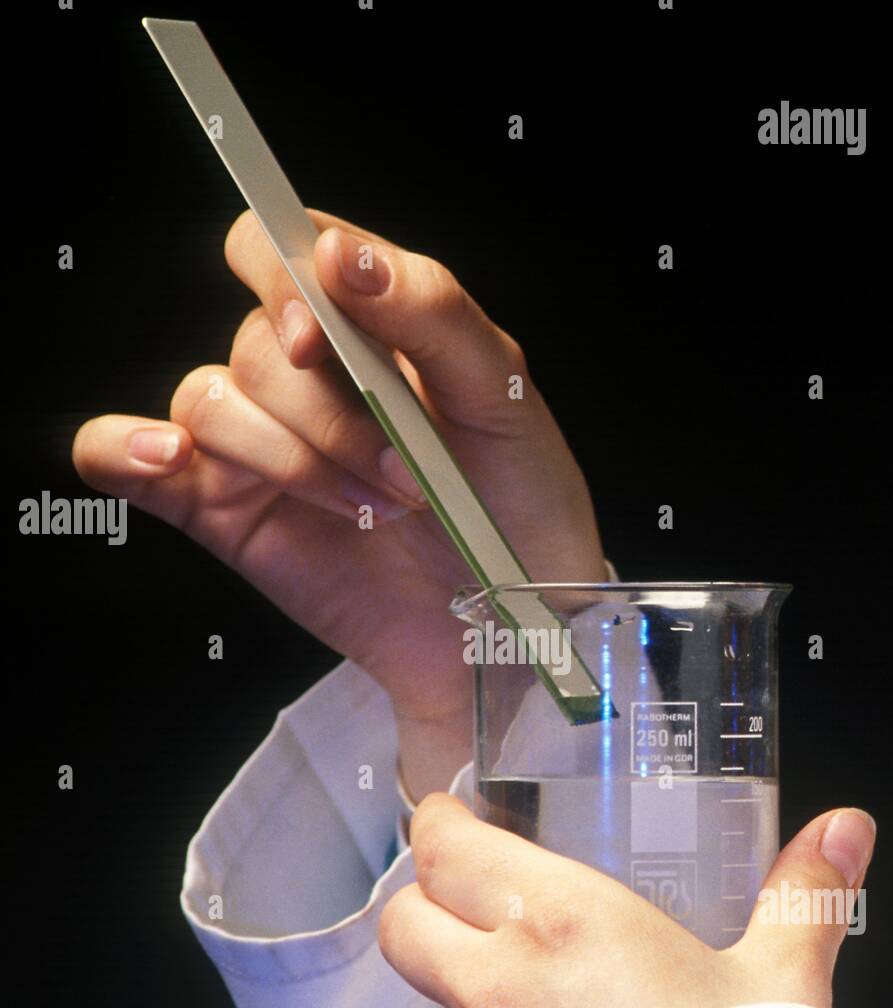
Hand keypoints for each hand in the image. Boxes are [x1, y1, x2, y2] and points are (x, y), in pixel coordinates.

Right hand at [72, 210, 607, 796]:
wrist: (509, 622)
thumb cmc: (517, 498)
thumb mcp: (503, 394)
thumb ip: (430, 311)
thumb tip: (339, 253)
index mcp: (360, 324)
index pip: (278, 250)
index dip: (282, 280)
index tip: (320, 338)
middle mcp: (298, 377)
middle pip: (254, 348)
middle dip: (328, 415)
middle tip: (404, 471)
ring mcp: (255, 445)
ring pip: (208, 403)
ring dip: (289, 458)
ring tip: (370, 509)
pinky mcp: (220, 511)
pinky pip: (123, 457)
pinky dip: (125, 449)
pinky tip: (170, 459)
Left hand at [366, 795, 876, 1007]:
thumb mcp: (784, 979)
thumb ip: (803, 896)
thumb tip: (844, 830)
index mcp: (563, 922)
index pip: (447, 849)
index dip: (442, 830)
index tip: (451, 825)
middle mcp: (500, 990)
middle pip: (406, 926)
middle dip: (431, 916)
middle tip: (474, 922)